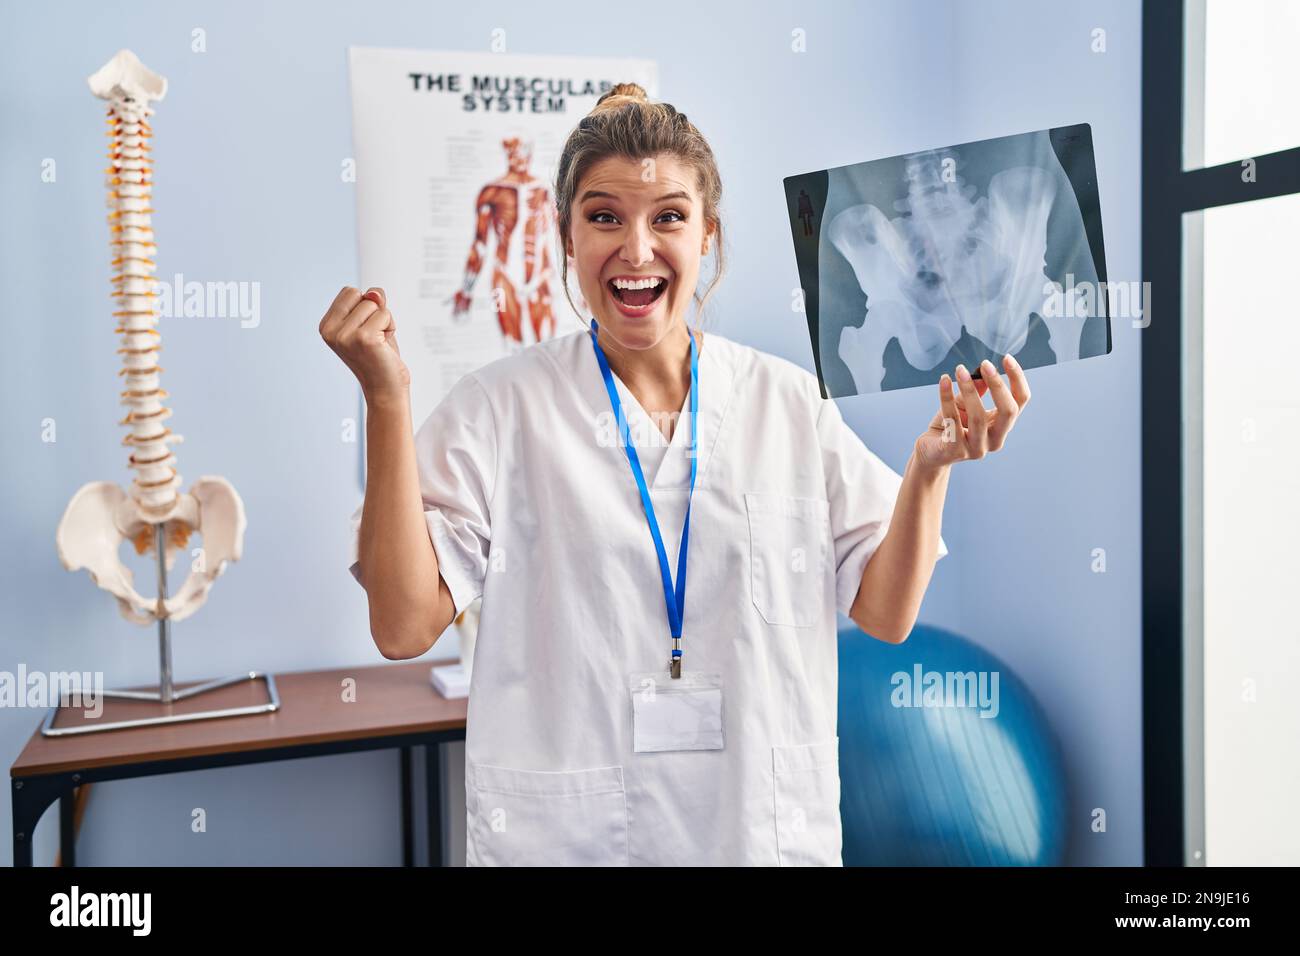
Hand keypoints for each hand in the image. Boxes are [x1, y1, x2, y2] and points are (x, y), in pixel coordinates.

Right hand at [319, 286, 409, 403]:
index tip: (366, 329)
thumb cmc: (379, 356)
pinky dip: (391, 327)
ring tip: (379, 343)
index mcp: (326, 325)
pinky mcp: (364, 338)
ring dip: (385, 322)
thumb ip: (371, 301)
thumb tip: (374, 293)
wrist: (385, 389)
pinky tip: (384, 346)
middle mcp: (331, 331)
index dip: (365, 306)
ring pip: (375, 305)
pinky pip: (385, 314)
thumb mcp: (371, 321)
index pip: (350, 291)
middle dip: (376, 312)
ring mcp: (345, 335)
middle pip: (362, 295)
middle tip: (375, 338)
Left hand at [914, 355, 1030, 470]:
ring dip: (969, 389)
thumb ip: (976, 390)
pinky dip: (947, 397)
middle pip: (1008, 411)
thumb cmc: (950, 425)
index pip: (1020, 401)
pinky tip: (944, 381)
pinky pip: (952, 421)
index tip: (1007, 358)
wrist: (930, 451)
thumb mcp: (964, 404)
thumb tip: (983, 372)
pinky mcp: (955, 451)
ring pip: (978, 416)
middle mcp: (995, 440)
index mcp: (1002, 426)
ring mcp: (976, 448)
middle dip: (999, 385)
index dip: (1017, 379)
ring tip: (959, 369)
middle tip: (986, 364)